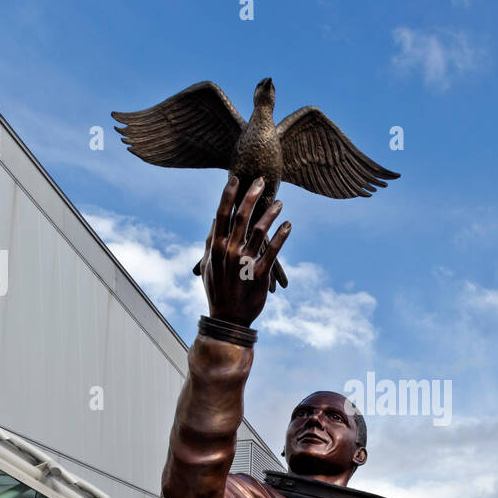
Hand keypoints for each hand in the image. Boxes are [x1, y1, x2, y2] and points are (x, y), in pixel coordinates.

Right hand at [199, 175, 290, 326]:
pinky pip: (273, 251)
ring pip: (259, 231)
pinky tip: (289, 224)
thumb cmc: (217, 290)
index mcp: (215, 247)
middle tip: (261, 180)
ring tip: (279, 202)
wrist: (228, 318)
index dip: (229, 196)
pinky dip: (281, 236)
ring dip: (270, 214)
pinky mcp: (259, 273)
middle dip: (251, 196)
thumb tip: (213, 222)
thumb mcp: (208, 266)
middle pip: (241, 217)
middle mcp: (229, 251)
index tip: (236, 179)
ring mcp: (245, 262)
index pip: (222, 215)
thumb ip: (210, 243)